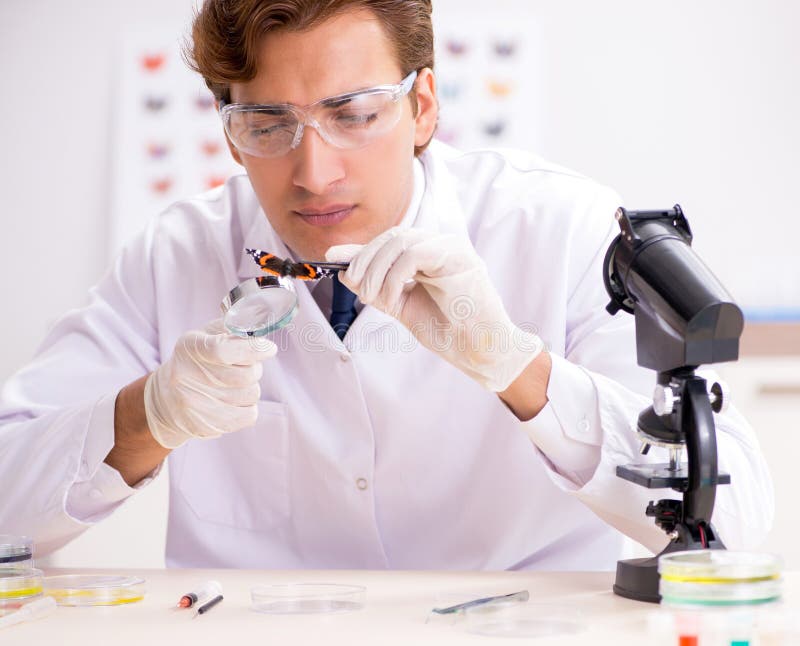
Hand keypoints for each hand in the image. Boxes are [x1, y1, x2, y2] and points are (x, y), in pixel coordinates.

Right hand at [143, 319, 275, 448]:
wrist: (167, 400)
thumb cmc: (195, 362)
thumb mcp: (205, 337)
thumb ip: (231, 330)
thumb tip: (260, 336)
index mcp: (190, 348)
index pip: (224, 350)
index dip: (253, 349)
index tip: (269, 348)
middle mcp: (188, 376)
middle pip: (246, 375)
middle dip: (254, 369)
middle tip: (244, 367)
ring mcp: (195, 404)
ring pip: (252, 394)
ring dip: (250, 388)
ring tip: (233, 386)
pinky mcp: (206, 425)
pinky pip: (250, 415)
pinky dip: (248, 407)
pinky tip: (233, 401)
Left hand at [326, 227, 542, 391]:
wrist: (478, 348)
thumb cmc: (447, 330)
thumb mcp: (401, 305)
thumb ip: (377, 286)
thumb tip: (344, 270)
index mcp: (429, 253)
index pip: (390, 241)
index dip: (361, 249)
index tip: (331, 259)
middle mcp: (441, 244)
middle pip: (391, 237)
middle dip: (365, 261)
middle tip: (357, 289)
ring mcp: (451, 246)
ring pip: (400, 241)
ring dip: (376, 270)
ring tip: (372, 298)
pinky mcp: (458, 255)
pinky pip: (414, 254)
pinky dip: (394, 276)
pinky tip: (394, 298)